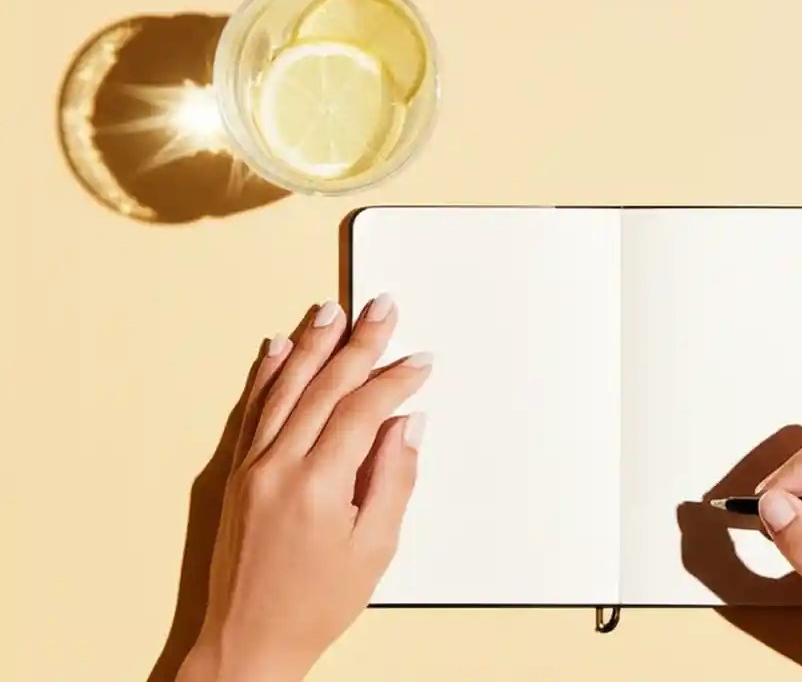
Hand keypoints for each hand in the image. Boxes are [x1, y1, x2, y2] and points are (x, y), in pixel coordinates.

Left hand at [176, 296, 430, 681]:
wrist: (247, 642)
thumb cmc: (316, 604)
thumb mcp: (375, 549)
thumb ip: (394, 478)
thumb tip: (407, 424)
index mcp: (319, 486)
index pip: (363, 410)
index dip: (395, 380)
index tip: (420, 361)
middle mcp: (278, 467)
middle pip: (324, 387)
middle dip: (359, 343)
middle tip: (381, 307)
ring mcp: (251, 467)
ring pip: (284, 389)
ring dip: (311, 345)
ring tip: (331, 310)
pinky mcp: (234, 475)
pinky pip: (252, 411)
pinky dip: (267, 376)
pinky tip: (278, 349)